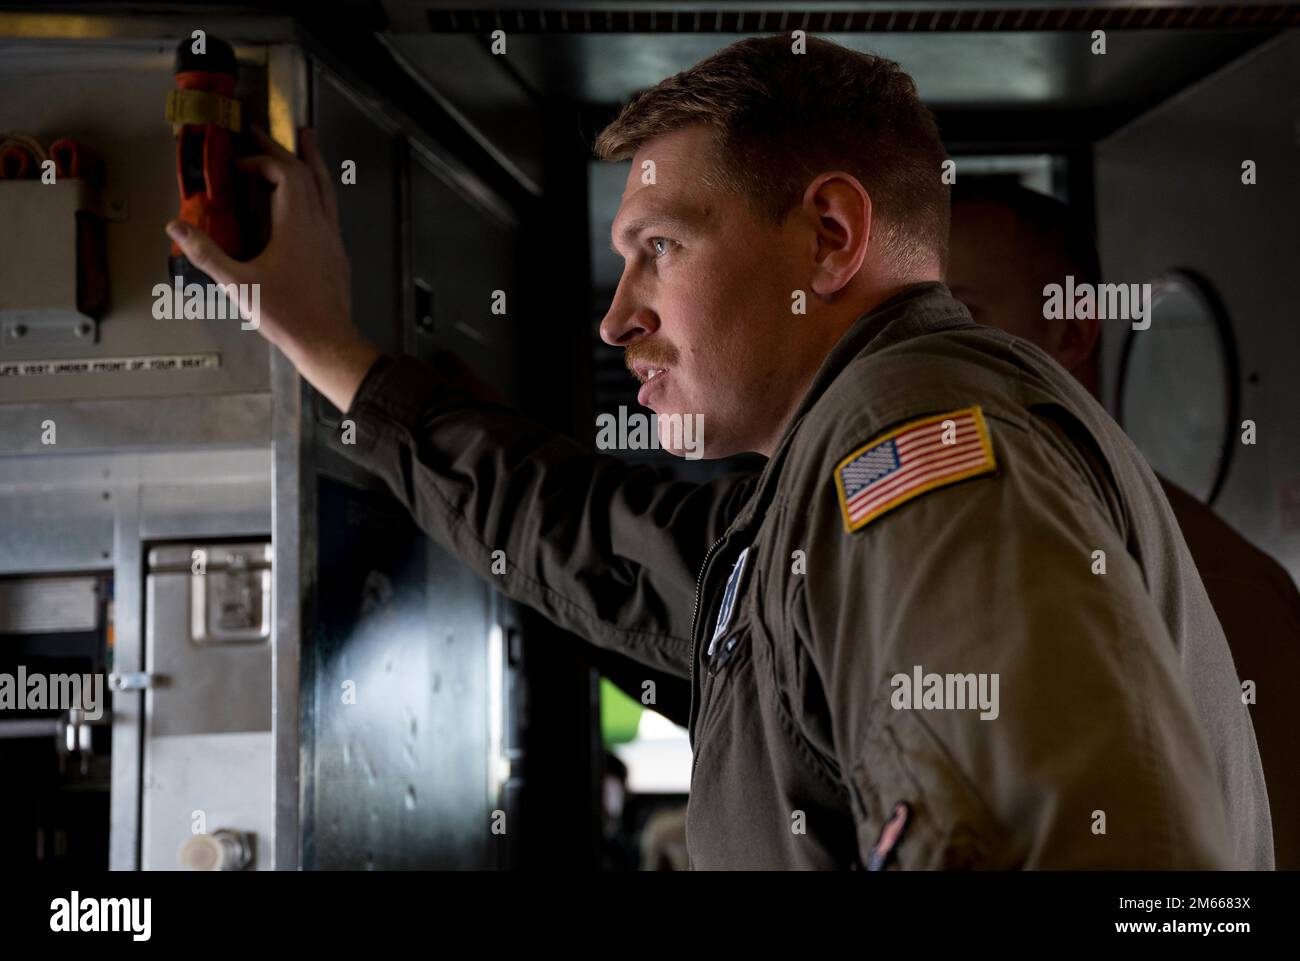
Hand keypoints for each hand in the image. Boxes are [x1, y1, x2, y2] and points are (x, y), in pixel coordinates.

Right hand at [165, 126, 379, 410]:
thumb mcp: (238, 284)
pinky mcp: (336, 255)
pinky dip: (318, 191)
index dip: (262, 161)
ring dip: (313, 163)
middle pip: (308, 174)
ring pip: (326, 189)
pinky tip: (311, 198)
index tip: (240, 166)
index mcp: (298, 226)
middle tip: (265, 133)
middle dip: (285, 149)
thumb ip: (206, 253)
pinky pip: (329, 210)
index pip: (286, 173)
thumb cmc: (288, 316)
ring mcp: (332, 240)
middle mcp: (320, 226)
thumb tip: (176, 227)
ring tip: (308, 141)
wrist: (328, 342)